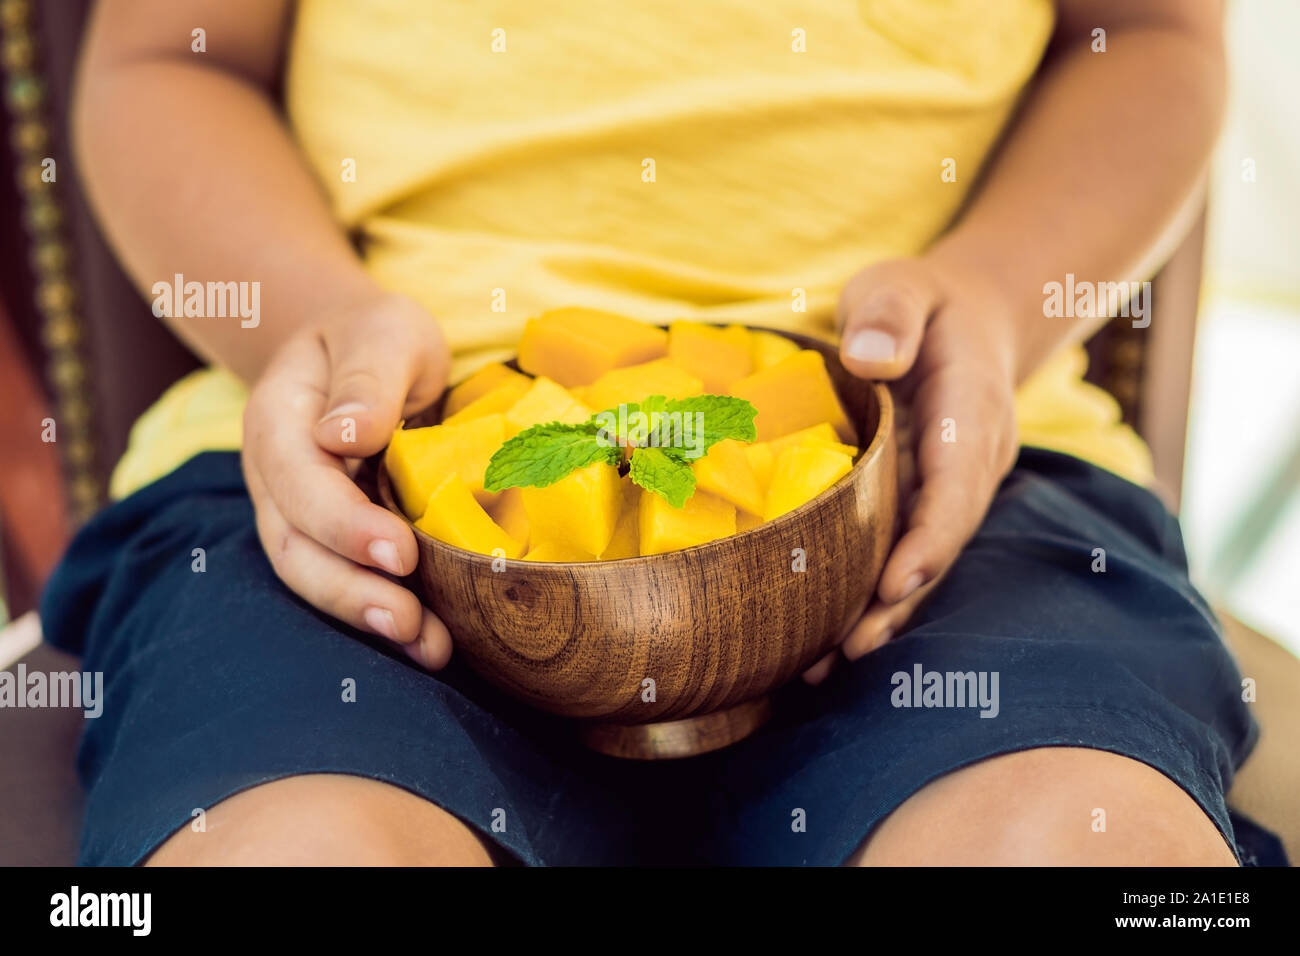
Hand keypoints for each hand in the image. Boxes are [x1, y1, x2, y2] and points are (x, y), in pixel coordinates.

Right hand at [242, 291, 452, 667]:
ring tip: (427, 648)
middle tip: (410, 625)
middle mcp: (277, 478)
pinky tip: (432, 644)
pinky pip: (350, 582)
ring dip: (367, 617)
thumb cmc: (378, 338)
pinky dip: (386, 615)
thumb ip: (368, 379)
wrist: (367, 352)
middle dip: (350, 592)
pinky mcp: (337, 541)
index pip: (297, 480)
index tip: (399, 553)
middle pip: (294, 547)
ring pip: (315, 577)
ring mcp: (300, 515)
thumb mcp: (384, 334)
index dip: (342, 523)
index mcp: (278, 420)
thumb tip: (344, 434)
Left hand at [803, 256, 1020, 682]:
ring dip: (882, 613)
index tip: (895, 583)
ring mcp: (953, 486)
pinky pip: (905, 550)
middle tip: (846, 650)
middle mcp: (972, 460)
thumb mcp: (903, 285)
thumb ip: (890, 312)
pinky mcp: (927, 500)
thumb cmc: (920, 302)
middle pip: (943, 540)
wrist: (963, 319)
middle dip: (899, 600)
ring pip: (925, 558)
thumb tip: (870, 357)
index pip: (958, 483)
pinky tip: (824, 636)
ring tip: (823, 665)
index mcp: (972, 408)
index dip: (931, 538)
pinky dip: (872, 594)